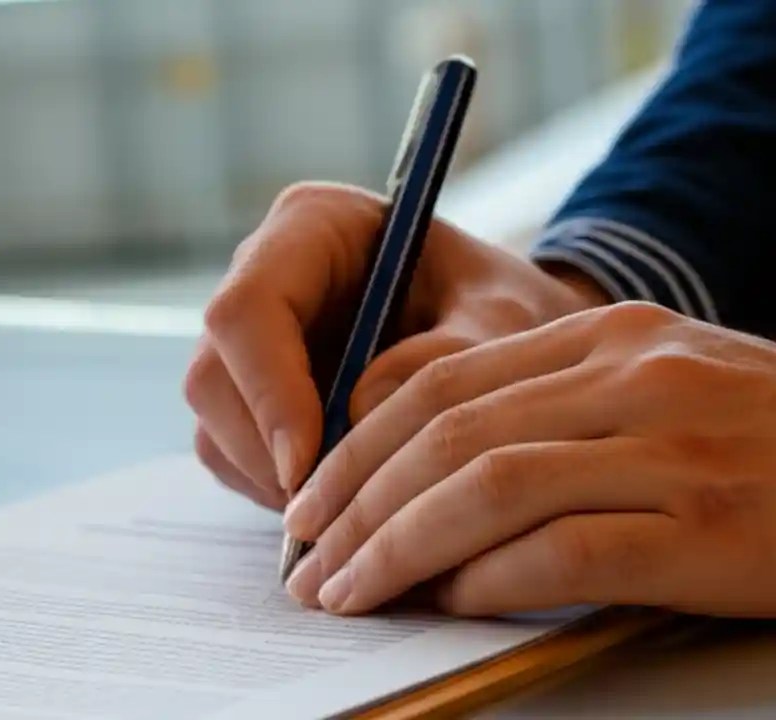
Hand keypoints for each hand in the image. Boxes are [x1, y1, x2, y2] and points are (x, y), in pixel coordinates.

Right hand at [183, 182, 608, 510]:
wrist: (508, 337)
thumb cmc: (507, 312)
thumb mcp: (504, 323)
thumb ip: (446, 357)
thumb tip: (358, 408)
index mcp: (310, 227)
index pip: (247, 310)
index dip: (268, 391)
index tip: (310, 465)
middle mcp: (260, 276)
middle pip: (214, 376)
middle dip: (268, 451)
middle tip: (337, 508)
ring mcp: (245, 340)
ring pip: (214, 424)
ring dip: (273, 479)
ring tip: (355, 503)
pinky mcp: (245, 396)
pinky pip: (229, 455)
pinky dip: (277, 491)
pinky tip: (342, 497)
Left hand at [284, 301, 775, 618]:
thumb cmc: (760, 444)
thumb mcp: (651, 392)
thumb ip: (543, 412)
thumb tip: (414, 479)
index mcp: (607, 336)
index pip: (439, 381)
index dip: (356, 444)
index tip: (311, 500)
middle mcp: (633, 376)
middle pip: (446, 432)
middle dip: (354, 503)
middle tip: (305, 561)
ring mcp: (674, 448)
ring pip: (486, 486)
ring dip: (396, 545)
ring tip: (345, 592)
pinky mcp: (709, 526)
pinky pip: (565, 550)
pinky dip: (487, 579)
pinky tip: (444, 604)